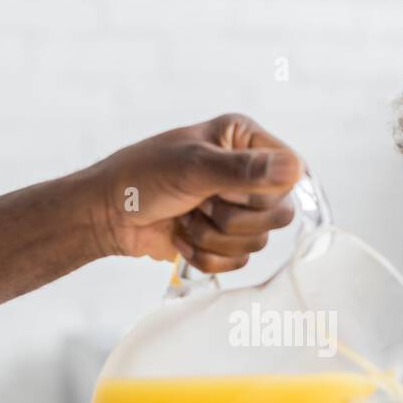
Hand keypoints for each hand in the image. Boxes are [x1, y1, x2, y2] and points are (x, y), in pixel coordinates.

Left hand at [86, 113, 303, 272]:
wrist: (107, 215)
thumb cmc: (142, 178)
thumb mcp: (192, 167)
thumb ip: (244, 170)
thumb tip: (295, 170)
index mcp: (244, 141)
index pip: (290, 172)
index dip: (266, 191)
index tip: (229, 190)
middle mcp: (247, 173)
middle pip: (279, 213)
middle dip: (233, 218)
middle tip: (201, 204)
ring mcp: (237, 208)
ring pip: (257, 241)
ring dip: (213, 237)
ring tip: (185, 219)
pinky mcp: (225, 240)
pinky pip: (239, 261)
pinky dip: (206, 255)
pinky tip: (182, 236)